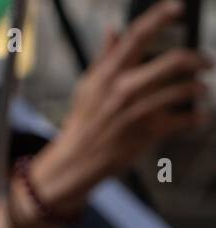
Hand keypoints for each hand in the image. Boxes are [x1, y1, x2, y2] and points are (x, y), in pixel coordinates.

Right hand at [20, 0, 211, 227]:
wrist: (76, 161)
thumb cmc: (83, 122)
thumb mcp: (87, 86)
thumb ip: (104, 57)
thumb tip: (112, 30)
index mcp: (109, 73)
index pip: (137, 36)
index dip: (160, 16)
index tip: (177, 7)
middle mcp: (124, 89)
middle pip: (175, 61)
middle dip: (198, 59)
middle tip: (206, 63)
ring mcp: (138, 111)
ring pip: (186, 89)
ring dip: (200, 89)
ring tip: (201, 91)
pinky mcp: (149, 133)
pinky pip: (186, 119)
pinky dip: (197, 117)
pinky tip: (196, 117)